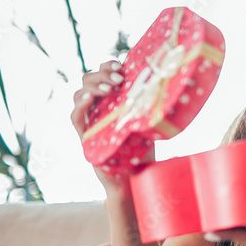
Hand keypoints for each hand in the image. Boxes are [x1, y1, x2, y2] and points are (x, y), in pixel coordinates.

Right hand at [70, 60, 152, 191]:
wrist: (134, 180)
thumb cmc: (143, 151)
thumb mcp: (148, 122)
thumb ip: (150, 106)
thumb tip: (170, 87)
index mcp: (112, 100)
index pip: (103, 75)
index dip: (108, 66)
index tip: (121, 65)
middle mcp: (98, 108)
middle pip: (89, 80)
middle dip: (102, 73)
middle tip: (118, 78)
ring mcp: (90, 121)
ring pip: (79, 94)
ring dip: (93, 85)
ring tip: (110, 87)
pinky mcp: (85, 136)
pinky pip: (75, 117)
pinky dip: (80, 105)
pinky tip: (90, 98)